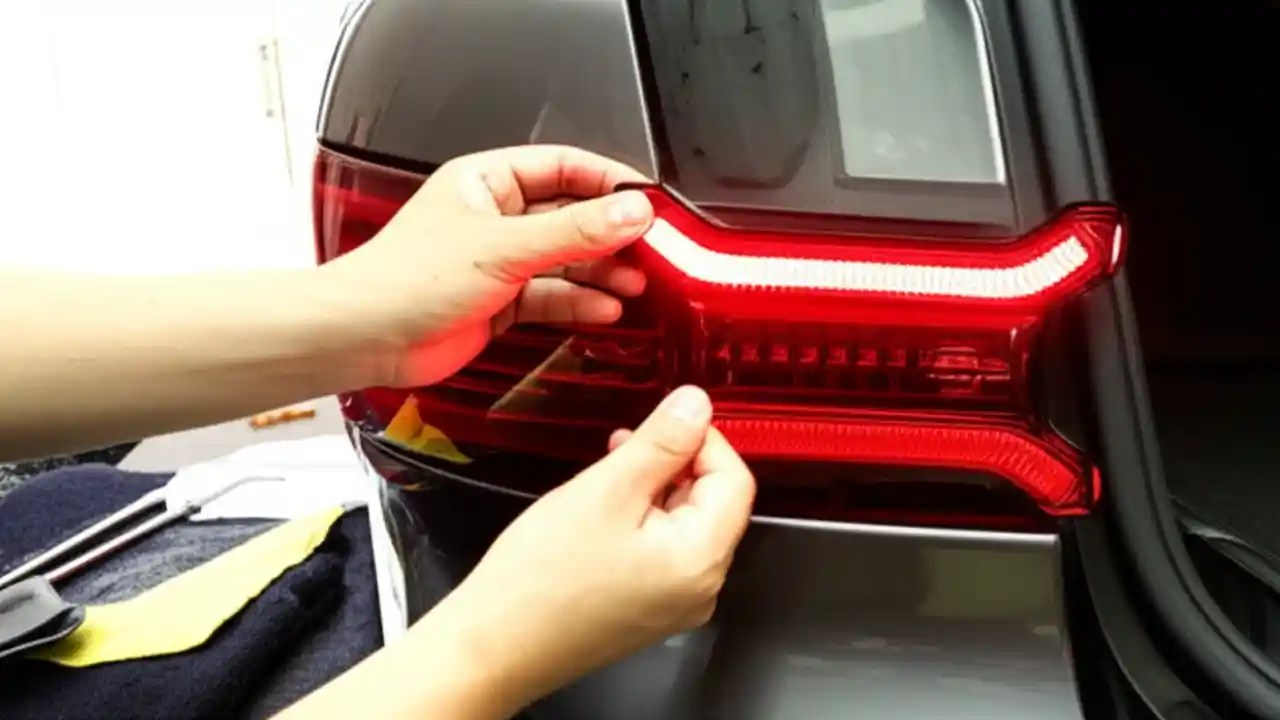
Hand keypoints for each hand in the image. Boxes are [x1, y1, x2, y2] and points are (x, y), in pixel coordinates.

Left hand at [324, 145, 654, 386]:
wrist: (365, 337)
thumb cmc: (405, 280)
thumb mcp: (503, 248)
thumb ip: (574, 231)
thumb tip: (632, 211)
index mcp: (487, 181)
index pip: (564, 166)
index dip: (609, 181)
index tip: (647, 201)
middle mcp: (495, 216)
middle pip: (571, 215)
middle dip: (611, 233)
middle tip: (652, 248)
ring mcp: (499, 261)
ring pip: (566, 259)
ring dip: (602, 270)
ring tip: (638, 281)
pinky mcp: (500, 302)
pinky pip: (553, 295)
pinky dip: (580, 302)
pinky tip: (607, 308)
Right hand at [414, 386, 755, 716]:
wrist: (493, 646)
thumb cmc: (541, 579)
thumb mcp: (606, 490)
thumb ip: (660, 443)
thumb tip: (697, 404)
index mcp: (702, 560)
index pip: (735, 480)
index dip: (704, 440)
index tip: (665, 421)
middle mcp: (700, 589)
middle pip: (713, 503)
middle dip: (674, 463)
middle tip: (625, 444)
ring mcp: (675, 603)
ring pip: (683, 524)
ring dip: (653, 488)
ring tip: (606, 474)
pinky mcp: (647, 609)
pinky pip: (661, 551)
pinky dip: (640, 519)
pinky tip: (602, 509)